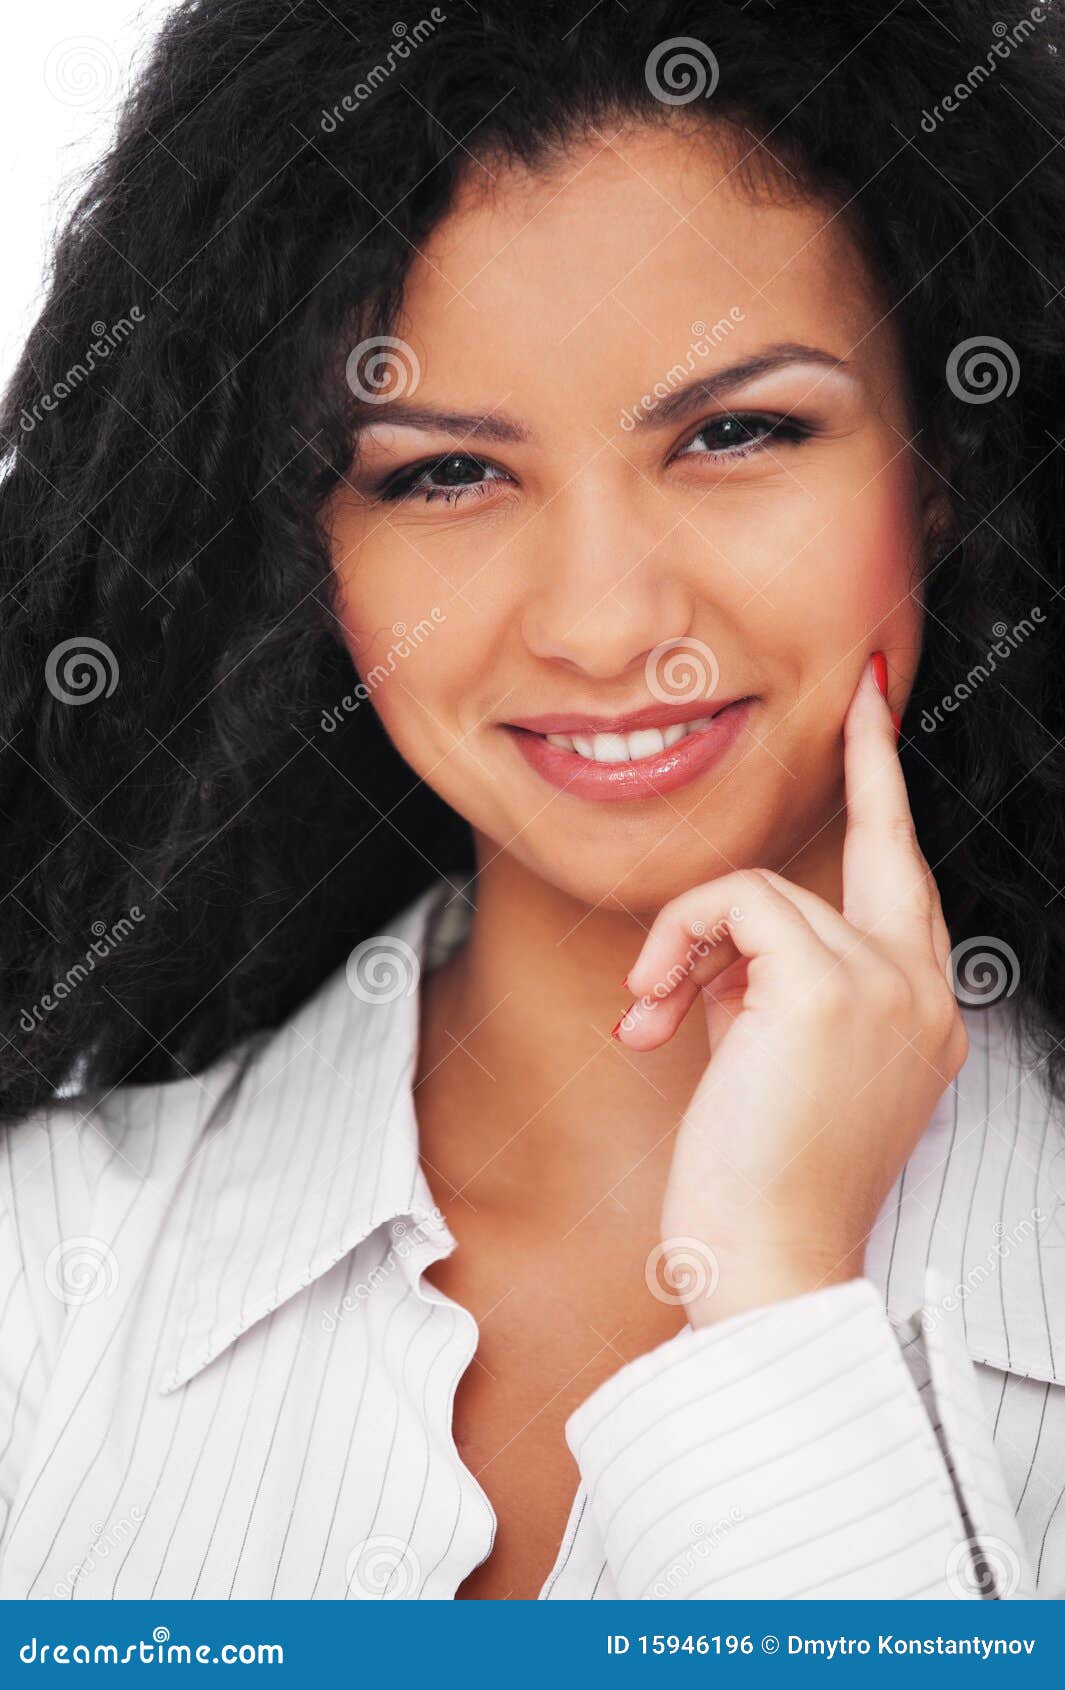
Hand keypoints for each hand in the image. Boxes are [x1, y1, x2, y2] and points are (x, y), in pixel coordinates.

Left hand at [616, 652, 968, 1328]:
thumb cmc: (759, 1183)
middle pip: (891, 847)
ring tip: (653, 1012)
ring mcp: (886, 985)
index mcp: (919, 1019)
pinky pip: (734, 902)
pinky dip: (677, 941)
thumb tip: (718, 943)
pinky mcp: (826, 983)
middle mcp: (921, 995)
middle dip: (873, 759)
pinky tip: (654, 1011)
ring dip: (686, 941)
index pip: (909, 891)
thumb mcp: (770, 1065)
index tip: (877, 729)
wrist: (764, 1266)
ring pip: (766, 890)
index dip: (890, 806)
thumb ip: (764, 987)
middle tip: (862, 697)